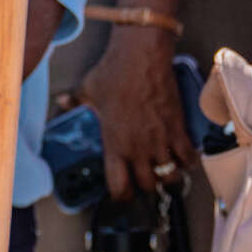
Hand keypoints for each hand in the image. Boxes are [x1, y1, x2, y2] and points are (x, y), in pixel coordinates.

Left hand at [73, 26, 193, 197]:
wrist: (141, 56)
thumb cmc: (114, 72)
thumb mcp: (88, 90)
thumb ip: (75, 102)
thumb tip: (62, 101)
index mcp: (114, 144)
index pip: (119, 187)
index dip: (121, 196)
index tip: (123, 194)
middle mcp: (138, 148)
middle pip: (148, 186)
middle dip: (147, 187)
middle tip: (146, 179)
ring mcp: (160, 140)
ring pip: (171, 178)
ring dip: (169, 178)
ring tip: (166, 171)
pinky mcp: (178, 128)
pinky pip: (189, 158)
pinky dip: (187, 162)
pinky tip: (182, 157)